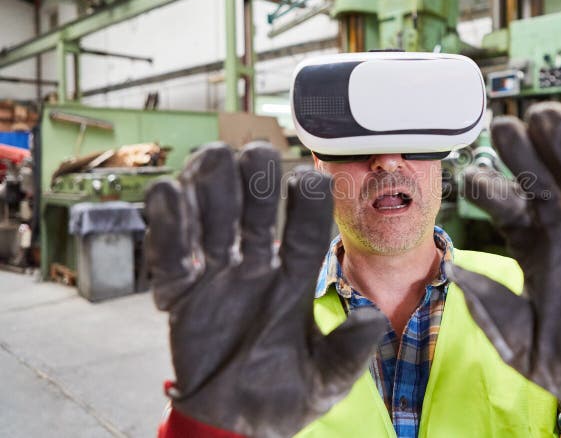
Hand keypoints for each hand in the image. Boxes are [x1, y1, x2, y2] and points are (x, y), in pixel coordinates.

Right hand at [144, 142, 383, 436]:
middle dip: (254, 171)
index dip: (308, 189)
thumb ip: (348, 352)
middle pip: (255, 184)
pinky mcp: (177, 285)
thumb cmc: (282, 397)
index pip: (308, 212)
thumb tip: (374, 319)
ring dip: (210, 187)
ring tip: (213, 219)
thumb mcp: (324, 381)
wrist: (229, 426)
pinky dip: (166, 217)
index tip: (303, 185)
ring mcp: (215, 266)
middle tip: (252, 188)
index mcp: (298, 272)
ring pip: (209, 193)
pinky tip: (176, 229)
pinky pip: (165, 236)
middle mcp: (258, 257)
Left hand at [447, 102, 560, 405]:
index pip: (496, 195)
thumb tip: (453, 270)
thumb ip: (491, 309)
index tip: (476, 186)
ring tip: (549, 129)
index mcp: (526, 240)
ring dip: (559, 131)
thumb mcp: (522, 344)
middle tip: (509, 131)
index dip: (482, 182)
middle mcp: (558, 218)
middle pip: (531, 160)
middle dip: (517, 138)